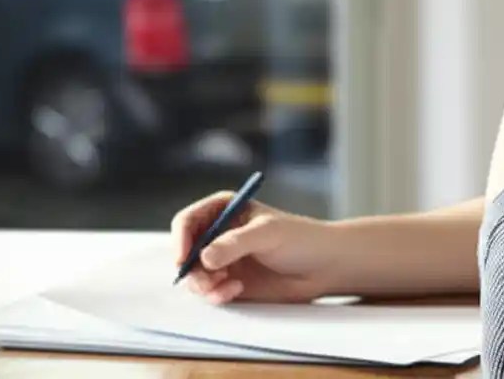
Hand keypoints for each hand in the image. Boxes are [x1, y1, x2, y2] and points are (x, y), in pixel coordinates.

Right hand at [171, 193, 336, 303]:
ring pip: (194, 275)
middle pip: (185, 251)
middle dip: (191, 268)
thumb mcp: (268, 233)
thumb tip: (204, 258)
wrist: (323, 266)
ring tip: (228, 286)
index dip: (180, 239)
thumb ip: (235, 244)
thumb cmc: (300, 238)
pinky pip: (209, 291)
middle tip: (209, 280)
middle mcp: (219, 234)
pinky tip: (235, 290)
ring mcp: (223, 259)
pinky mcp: (230, 281)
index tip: (182, 259)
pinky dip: (216, 294)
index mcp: (224, 210)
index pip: (187, 221)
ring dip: (204, 284)